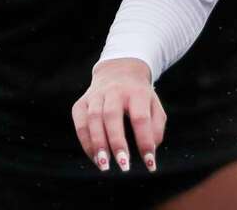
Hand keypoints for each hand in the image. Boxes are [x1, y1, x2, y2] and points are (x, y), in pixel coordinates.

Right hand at [72, 57, 164, 172]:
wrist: (119, 71)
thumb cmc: (139, 96)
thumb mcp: (154, 104)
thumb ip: (156, 126)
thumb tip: (150, 149)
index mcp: (137, 91)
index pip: (140, 117)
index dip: (144, 140)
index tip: (150, 162)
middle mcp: (115, 91)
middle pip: (112, 115)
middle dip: (116, 142)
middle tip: (123, 165)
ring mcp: (96, 95)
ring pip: (93, 119)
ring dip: (98, 144)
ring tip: (104, 165)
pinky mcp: (81, 102)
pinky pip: (80, 123)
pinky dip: (86, 141)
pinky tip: (94, 157)